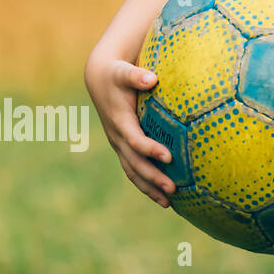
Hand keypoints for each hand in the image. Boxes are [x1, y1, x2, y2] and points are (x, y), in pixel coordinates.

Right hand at [84, 52, 176, 206]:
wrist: (100, 79)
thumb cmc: (117, 73)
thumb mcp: (124, 71)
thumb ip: (136, 75)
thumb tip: (152, 79)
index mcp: (120, 121)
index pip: (135, 140)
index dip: (150, 149)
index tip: (168, 157)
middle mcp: (117, 137)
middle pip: (134, 163)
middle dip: (152, 177)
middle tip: (173, 189)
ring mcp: (119, 144)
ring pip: (133, 171)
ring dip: (149, 187)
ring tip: (169, 202)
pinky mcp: (124, 147)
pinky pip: (134, 169)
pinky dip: (146, 183)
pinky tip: (162, 195)